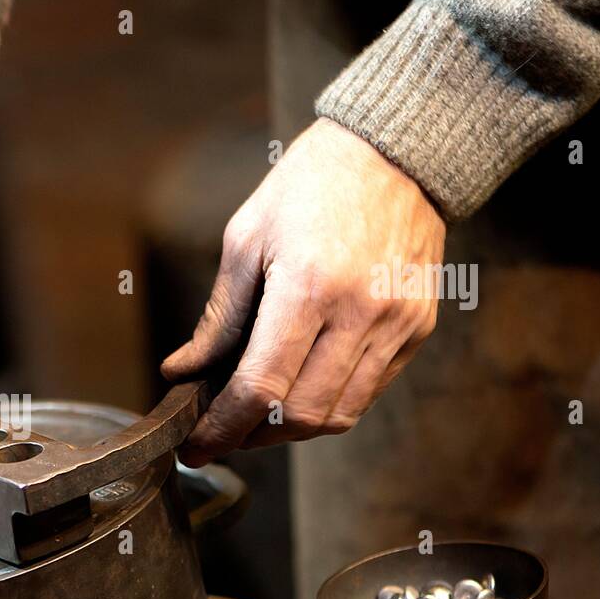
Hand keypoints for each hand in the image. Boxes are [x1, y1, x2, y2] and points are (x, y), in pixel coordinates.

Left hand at [161, 117, 445, 466]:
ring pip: (339, 415)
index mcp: (308, 287)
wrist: (395, 152)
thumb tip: (182, 372)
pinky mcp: (417, 328)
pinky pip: (368, 392)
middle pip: (300, 416)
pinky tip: (299, 389)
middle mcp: (360, 312)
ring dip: (290, 430)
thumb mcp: (245, 240)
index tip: (195, 446)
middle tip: (220, 432)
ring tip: (255, 417)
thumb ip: (217, 318)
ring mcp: (397, 324)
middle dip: (252, 436)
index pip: (260, 389)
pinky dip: (328, 405)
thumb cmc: (310, 186)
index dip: (222, 428)